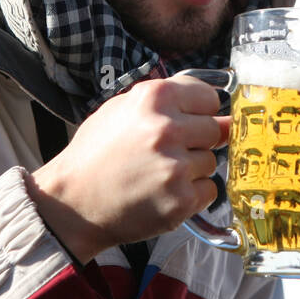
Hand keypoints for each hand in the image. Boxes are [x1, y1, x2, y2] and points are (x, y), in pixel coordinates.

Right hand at [26, 74, 228, 264]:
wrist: (72, 201)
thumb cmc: (96, 153)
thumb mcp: (123, 109)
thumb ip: (172, 103)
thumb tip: (227, 115)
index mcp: (154, 98)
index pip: (209, 97)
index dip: (199, 111)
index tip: (186, 122)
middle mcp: (167, 129)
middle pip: (214, 130)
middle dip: (196, 141)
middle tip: (165, 153)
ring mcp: (175, 167)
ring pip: (210, 162)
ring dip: (191, 170)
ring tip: (157, 175)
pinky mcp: (180, 200)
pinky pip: (208, 191)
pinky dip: (191, 195)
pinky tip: (163, 193)